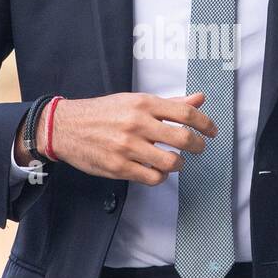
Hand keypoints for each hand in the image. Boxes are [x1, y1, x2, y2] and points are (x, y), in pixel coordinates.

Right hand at [41, 90, 216, 183]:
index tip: (211, 131)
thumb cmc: (102, 113)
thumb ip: (169, 104)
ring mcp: (128, 147)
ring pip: (171, 162)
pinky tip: (157, 170)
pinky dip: (161, 176)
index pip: (186, 114)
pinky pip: (153, 177)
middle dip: (198, 146)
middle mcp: (137, 123)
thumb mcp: (135, 101)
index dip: (206, 124)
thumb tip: (199, 99)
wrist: (65, 127)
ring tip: (175, 161)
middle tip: (198, 148)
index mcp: (143, 103)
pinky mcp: (119, 167)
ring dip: (179, 164)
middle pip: (184, 139)